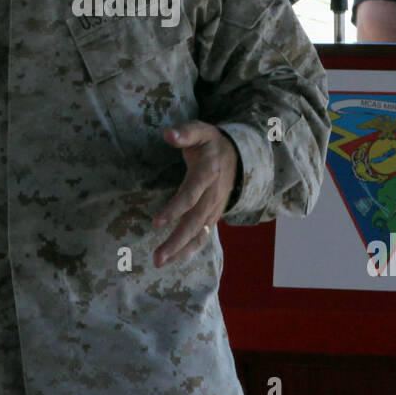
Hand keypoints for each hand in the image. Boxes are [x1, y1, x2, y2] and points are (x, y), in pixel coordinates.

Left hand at [151, 121, 238, 267]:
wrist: (239, 157)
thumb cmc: (211, 143)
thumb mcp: (201, 131)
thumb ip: (185, 133)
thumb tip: (168, 134)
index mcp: (207, 174)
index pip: (191, 195)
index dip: (175, 209)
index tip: (156, 222)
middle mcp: (212, 196)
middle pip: (194, 223)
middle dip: (176, 242)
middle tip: (157, 258)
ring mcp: (214, 209)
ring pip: (198, 234)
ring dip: (180, 251)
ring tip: (160, 263)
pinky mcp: (213, 216)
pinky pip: (202, 236)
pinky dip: (190, 250)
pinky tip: (174, 259)